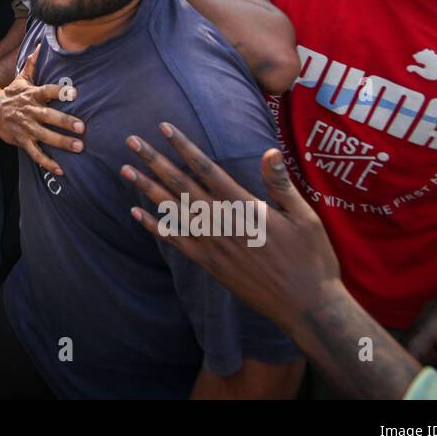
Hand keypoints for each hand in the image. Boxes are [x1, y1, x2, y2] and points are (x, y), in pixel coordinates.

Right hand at [0, 46, 83, 175]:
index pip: (47, 91)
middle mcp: (30, 112)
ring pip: (45, 136)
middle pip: (49, 117)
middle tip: (81, 128)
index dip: (60, 92)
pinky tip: (60, 169)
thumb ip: (32, 64)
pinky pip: (36, 154)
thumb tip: (40, 46)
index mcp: (32, 95)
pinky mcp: (22, 141)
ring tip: (78, 147)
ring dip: (61, 142)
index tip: (74, 93)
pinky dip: (47, 162)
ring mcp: (26, 128)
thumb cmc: (11, 95)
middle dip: (65, 122)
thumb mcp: (21, 79)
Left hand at [121, 122, 339, 333]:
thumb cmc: (311, 259)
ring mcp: (213, 246)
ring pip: (173, 211)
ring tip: (125, 170)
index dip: (184, 147)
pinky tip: (137, 214)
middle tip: (132, 141)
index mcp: (245, 208)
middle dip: (155, 161)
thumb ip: (281, 184)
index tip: (164, 128)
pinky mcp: (210, 265)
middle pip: (181, 185)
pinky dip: (156, 227)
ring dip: (147, 189)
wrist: (306, 307)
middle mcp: (222, 224)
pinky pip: (176, 242)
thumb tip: (270, 151)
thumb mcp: (305, 217)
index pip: (208, 169)